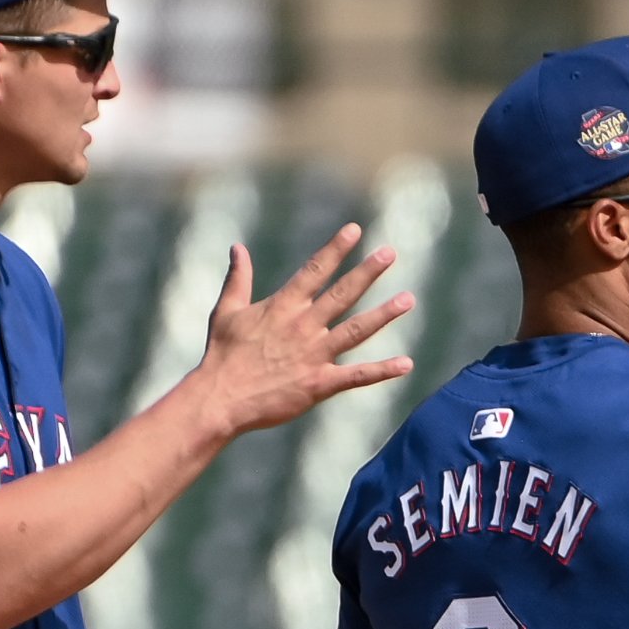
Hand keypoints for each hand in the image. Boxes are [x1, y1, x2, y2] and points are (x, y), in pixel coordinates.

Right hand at [177, 224, 416, 439]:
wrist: (219, 399)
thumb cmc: (222, 355)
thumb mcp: (226, 311)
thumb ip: (238, 278)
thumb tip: (237, 247)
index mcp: (283, 306)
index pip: (315, 270)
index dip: (336, 249)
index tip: (355, 230)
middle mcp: (303, 326)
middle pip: (343, 293)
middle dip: (367, 272)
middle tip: (390, 253)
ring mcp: (313, 355)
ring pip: (356, 330)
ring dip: (384, 314)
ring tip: (408, 299)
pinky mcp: (319, 384)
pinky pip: (357, 376)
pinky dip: (382, 370)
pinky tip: (406, 364)